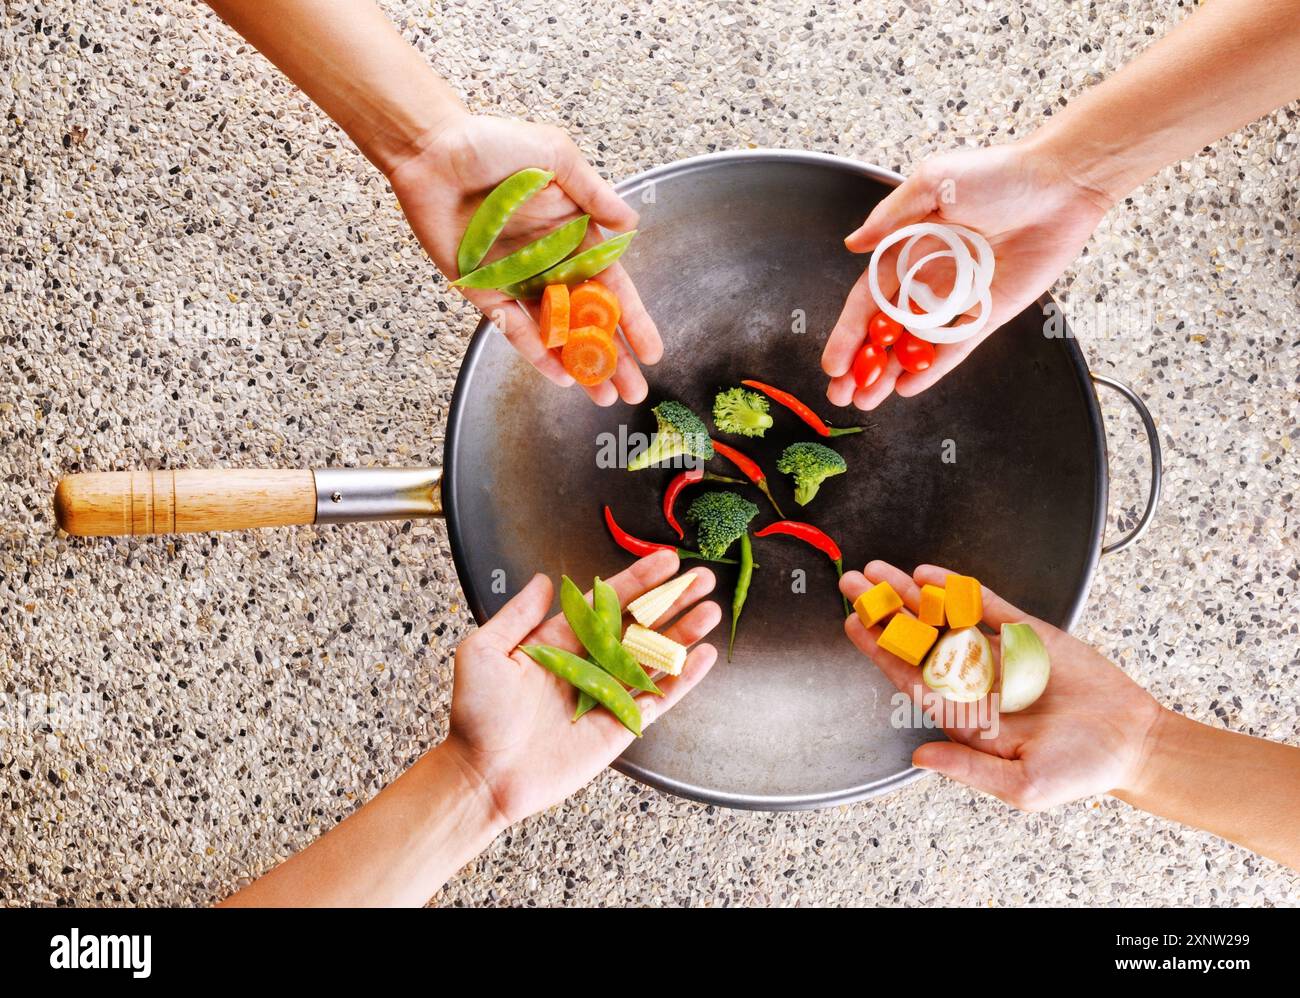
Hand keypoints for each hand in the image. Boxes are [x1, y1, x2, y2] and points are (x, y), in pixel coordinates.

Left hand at [386, 113, 660, 404]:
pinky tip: (559, 376)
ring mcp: (518, 281)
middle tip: (633, 390)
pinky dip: (536, 353)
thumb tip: (632, 221)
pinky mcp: (484, 291)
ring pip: (556, 334)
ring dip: (579, 365)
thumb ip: (593, 194)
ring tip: (602, 395)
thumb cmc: (492, 143)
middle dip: (613, 356)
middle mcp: (550, 263)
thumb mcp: (555, 157)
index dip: (633, 320)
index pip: (612, 287)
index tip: (652, 350)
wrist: (432, 150)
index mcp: (574, 234)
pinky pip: (514, 329)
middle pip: (589, 320)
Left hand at [443, 550, 719, 825]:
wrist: (483, 775)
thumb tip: (543, 580)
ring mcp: (606, 694)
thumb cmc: (475, 716)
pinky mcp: (619, 726)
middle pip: (639, 625)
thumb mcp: (484, 652)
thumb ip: (517, 615)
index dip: (638, 580)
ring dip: (682, 634)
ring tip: (710, 610)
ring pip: (653, 658)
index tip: (666, 561)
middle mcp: (588, 664)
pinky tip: (703, 657)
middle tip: (702, 580)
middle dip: (671, 601)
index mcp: (560, 641)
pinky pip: (657, 699)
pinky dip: (682, 679)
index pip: (607, 602)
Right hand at [822, 139, 1112, 409]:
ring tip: (868, 401)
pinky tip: (909, 388)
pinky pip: (955, 348)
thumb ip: (891, 217)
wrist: (1060, 183)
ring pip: (915, 346)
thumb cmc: (998, 173)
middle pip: (885, 331)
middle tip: (843, 394)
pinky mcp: (989, 313)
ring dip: (889, 374)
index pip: (868, 300)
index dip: (848, 333)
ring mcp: (958, 299)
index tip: (833, 363)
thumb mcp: (934, 182)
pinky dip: (933, 369)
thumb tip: (853, 245)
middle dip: (862, 364)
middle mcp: (928, 277)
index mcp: (907, 249)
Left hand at [840, 560, 1163, 810]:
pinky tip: (930, 575)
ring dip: (911, 595)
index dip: (881, 651)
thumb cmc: (1078, 771)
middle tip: (854, 587)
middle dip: (885, 613)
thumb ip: (969, 767)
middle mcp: (974, 681)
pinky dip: (959, 589)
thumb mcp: (1022, 784)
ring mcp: (998, 654)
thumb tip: (919, 757)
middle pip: (918, 641)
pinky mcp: (1028, 634)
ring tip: (877, 572)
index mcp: (966, 715)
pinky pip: (985, 606)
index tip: (855, 626)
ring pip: (945, 618)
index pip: (912, 677)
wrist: (1133, 743)